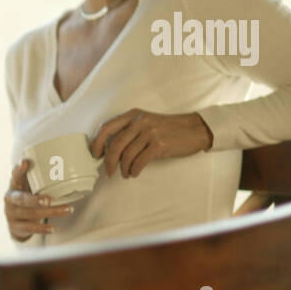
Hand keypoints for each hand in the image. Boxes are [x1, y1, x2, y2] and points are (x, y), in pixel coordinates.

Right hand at [4, 159, 73, 241]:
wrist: (15, 221)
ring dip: (51, 213)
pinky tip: (52, 228)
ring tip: (68, 210)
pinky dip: (42, 228)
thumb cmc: (26, 198)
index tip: (25, 163)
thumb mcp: (28, 187)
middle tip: (48, 200)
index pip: (15, 177)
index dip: (19, 170)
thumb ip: (38, 177)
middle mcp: (10, 199)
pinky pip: (30, 228)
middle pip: (22, 199)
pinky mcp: (16, 227)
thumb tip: (64, 166)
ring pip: (31, 214)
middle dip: (34, 200)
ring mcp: (12, 214)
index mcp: (14, 186)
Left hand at [89, 110, 213, 178]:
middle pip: (115, 145)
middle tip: (109, 172)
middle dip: (109, 162)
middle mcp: (140, 121)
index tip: (95, 155)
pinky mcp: (160, 144)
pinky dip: (134, 170)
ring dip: (124, 168)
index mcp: (133, 115)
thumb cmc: (169, 129)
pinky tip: (135, 173)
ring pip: (127, 155)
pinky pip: (140, 161)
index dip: (97, 143)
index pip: (107, 128)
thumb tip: (109, 149)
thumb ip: (129, 131)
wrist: (195, 129)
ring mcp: (150, 132)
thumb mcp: (146, 122)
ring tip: (126, 174)